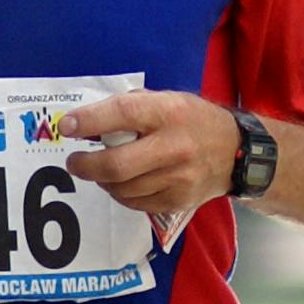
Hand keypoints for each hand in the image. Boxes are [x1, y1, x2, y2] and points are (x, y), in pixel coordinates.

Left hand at [63, 93, 239, 236]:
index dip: (90, 121)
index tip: (67, 126)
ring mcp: (177, 178)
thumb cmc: (192, 120)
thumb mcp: (166, 100)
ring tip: (100, 171)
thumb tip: (87, 122)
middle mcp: (174, 147)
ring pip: (122, 188)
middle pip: (117, 164)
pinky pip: (135, 203)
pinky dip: (120, 194)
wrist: (237, 152)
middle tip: (74, 162)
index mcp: (168, 113)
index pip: (122, 114)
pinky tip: (121, 183)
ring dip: (102, 180)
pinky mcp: (178, 201)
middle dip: (86, 165)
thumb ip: (130, 107)